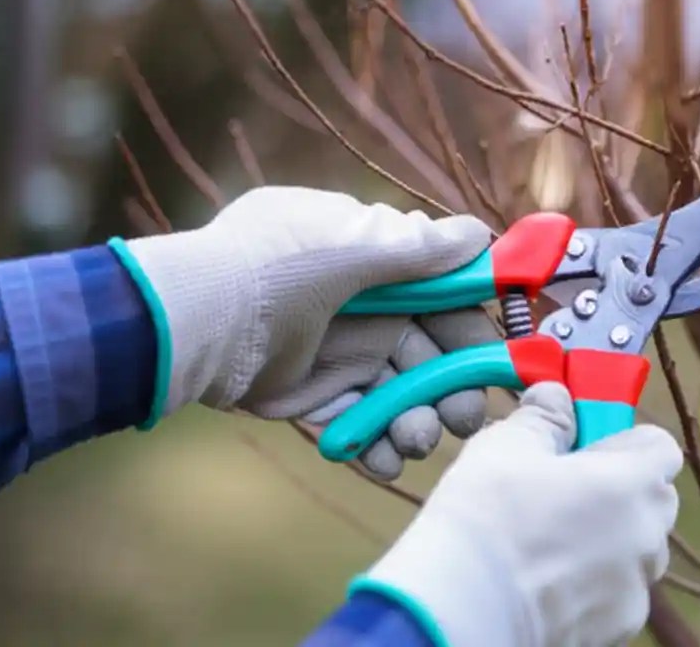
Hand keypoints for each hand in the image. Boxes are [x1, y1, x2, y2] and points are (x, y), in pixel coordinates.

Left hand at [114, 187, 497, 478]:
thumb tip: (482, 236)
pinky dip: (379, 444)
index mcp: (377, 260)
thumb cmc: (278, 270)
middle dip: (453, 388)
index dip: (473, 330)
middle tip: (465, 421)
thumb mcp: (353, 246)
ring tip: (416, 442)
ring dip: (418, 420)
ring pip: (402, 391)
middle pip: (431, 352)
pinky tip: (387, 462)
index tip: (503, 363)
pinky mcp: (318, 395)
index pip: (444, 296)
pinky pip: (364, 421)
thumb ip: (421, 250)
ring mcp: (343, 351)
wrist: (197, 323)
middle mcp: (367, 305)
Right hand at [353, 383, 681, 646]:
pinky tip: (542, 582)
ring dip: (605, 540)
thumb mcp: (507, 444)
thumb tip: (556, 397)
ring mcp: (636, 588)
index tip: (583, 446)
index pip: (660, 447)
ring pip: (633, 550)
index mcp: (635, 482)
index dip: (623, 441)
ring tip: (544, 540)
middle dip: (617, 491)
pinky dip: (590, 585)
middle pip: (650, 500)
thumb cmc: (487, 519)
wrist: (462, 612)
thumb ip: (544, 416)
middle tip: (561, 490)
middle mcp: (649, 537)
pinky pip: (613, 593)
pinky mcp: (616, 630)